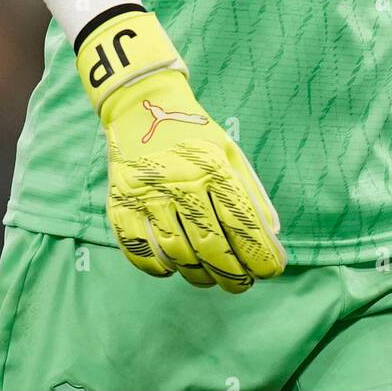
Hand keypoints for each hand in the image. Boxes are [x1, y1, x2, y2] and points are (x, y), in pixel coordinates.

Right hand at [76, 8, 285, 288]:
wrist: (142, 106)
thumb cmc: (195, 134)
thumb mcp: (230, 152)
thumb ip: (251, 193)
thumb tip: (272, 237)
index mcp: (212, 166)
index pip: (241, 222)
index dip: (260, 254)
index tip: (272, 271)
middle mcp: (180, 181)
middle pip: (210, 245)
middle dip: (233, 275)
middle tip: (242, 284)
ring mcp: (146, 195)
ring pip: (177, 254)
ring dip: (199, 275)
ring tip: (212, 277)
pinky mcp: (119, 204)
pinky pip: (140, 252)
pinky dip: (160, 268)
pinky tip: (175, 266)